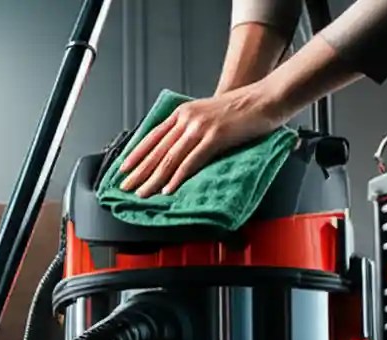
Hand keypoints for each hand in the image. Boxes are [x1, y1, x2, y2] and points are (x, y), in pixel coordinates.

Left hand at [117, 84, 284, 197]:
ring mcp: (199, 128)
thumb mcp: (206, 114)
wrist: (263, 98)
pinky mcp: (214, 137)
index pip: (151, 136)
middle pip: (156, 150)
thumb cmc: (239, 109)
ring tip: (142, 193)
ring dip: (153, 179)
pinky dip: (177, 177)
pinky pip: (191, 161)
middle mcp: (187, 119)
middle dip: (138, 172)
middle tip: (125, 187)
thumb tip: (174, 147)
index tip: (123, 169)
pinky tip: (168, 189)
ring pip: (169, 158)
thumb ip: (189, 127)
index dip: (135, 154)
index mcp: (182, 113)